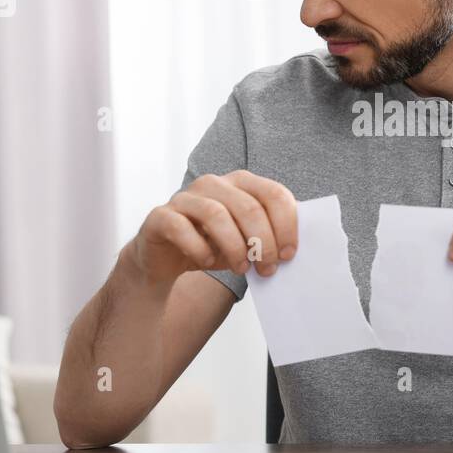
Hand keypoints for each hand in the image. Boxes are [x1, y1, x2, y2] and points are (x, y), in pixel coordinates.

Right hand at [130, 171, 297, 284]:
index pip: (274, 194)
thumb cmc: (213, 245)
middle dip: (263, 242)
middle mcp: (213, 183)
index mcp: (241, 182)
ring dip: (235, 247)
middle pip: (249, 207)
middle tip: (267, 269)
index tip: (288, 255)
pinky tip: (208, 262)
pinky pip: (181, 227)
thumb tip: (291, 249)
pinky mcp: (160, 216)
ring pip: (216, 215)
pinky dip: (198, 248)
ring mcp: (184, 197)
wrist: (167, 258)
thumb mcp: (246, 240)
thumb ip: (268, 236)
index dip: (286, 225)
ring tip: (241, 269)